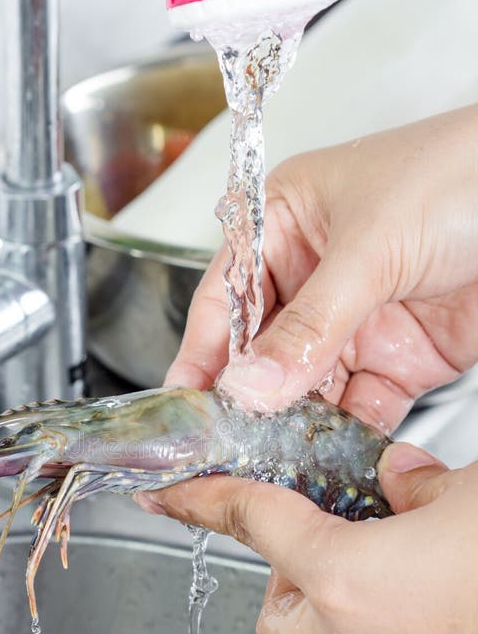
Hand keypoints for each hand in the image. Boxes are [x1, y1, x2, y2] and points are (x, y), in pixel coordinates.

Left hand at [135, 444, 477, 633]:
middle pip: (276, 612)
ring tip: (395, 570)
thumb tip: (403, 479)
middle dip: (286, 574)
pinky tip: (439, 609)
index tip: (173, 494)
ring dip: (341, 607)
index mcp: (349, 577)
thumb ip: (423, 483)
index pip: (254, 522)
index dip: (207, 499)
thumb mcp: (474, 492)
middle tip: (326, 538)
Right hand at [166, 105, 477, 430]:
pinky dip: (340, 436)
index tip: (184, 404)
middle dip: (244, 399)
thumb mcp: (371, 245)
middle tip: (222, 444)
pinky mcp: (398, 359)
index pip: (226, 298)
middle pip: (261, 352)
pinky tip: (321, 456)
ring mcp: (356, 321)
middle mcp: (314, 276)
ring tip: (265, 460)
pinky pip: (357, 407)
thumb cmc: (463, 172)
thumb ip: (310, 323)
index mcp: (286, 224)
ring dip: (288, 425)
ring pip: (305, 387)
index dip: (202, 353)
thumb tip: (251, 383)